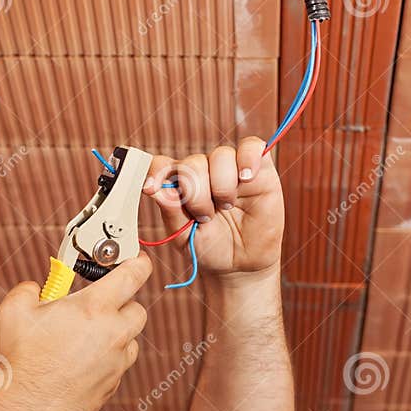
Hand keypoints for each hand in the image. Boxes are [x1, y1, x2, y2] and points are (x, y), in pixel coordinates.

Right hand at [0, 253, 151, 410]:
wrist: (21, 407)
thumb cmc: (19, 358)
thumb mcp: (15, 308)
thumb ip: (32, 287)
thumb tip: (37, 287)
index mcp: (94, 308)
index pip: (134, 275)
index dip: (138, 263)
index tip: (137, 261)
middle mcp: (113, 335)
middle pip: (138, 309)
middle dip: (122, 303)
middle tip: (98, 305)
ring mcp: (115, 364)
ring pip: (130, 340)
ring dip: (116, 334)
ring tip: (85, 337)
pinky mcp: (111, 387)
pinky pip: (118, 367)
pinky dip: (107, 360)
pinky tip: (80, 362)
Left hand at [143, 137, 283, 275]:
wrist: (241, 264)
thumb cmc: (210, 248)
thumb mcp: (183, 236)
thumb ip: (170, 211)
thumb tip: (155, 188)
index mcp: (179, 184)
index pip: (163, 165)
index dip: (156, 171)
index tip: (151, 187)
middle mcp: (203, 171)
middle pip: (192, 163)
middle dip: (196, 193)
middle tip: (206, 217)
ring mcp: (230, 168)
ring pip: (220, 155)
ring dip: (222, 185)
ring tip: (227, 206)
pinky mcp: (258, 169)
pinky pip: (252, 146)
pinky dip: (248, 159)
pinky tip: (246, 179)